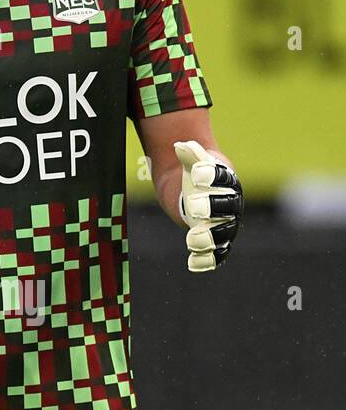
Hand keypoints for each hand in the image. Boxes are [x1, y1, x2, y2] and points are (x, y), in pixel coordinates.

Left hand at [173, 140, 242, 272]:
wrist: (200, 191)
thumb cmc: (199, 174)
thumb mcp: (193, 161)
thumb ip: (189, 154)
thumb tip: (179, 145)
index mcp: (226, 181)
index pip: (221, 178)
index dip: (210, 176)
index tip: (195, 175)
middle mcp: (229, 204)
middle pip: (225, 208)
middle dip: (211, 208)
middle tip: (193, 208)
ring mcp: (224, 224)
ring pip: (222, 234)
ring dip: (209, 237)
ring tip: (192, 239)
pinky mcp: (216, 241)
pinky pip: (215, 254)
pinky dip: (206, 260)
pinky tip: (192, 264)